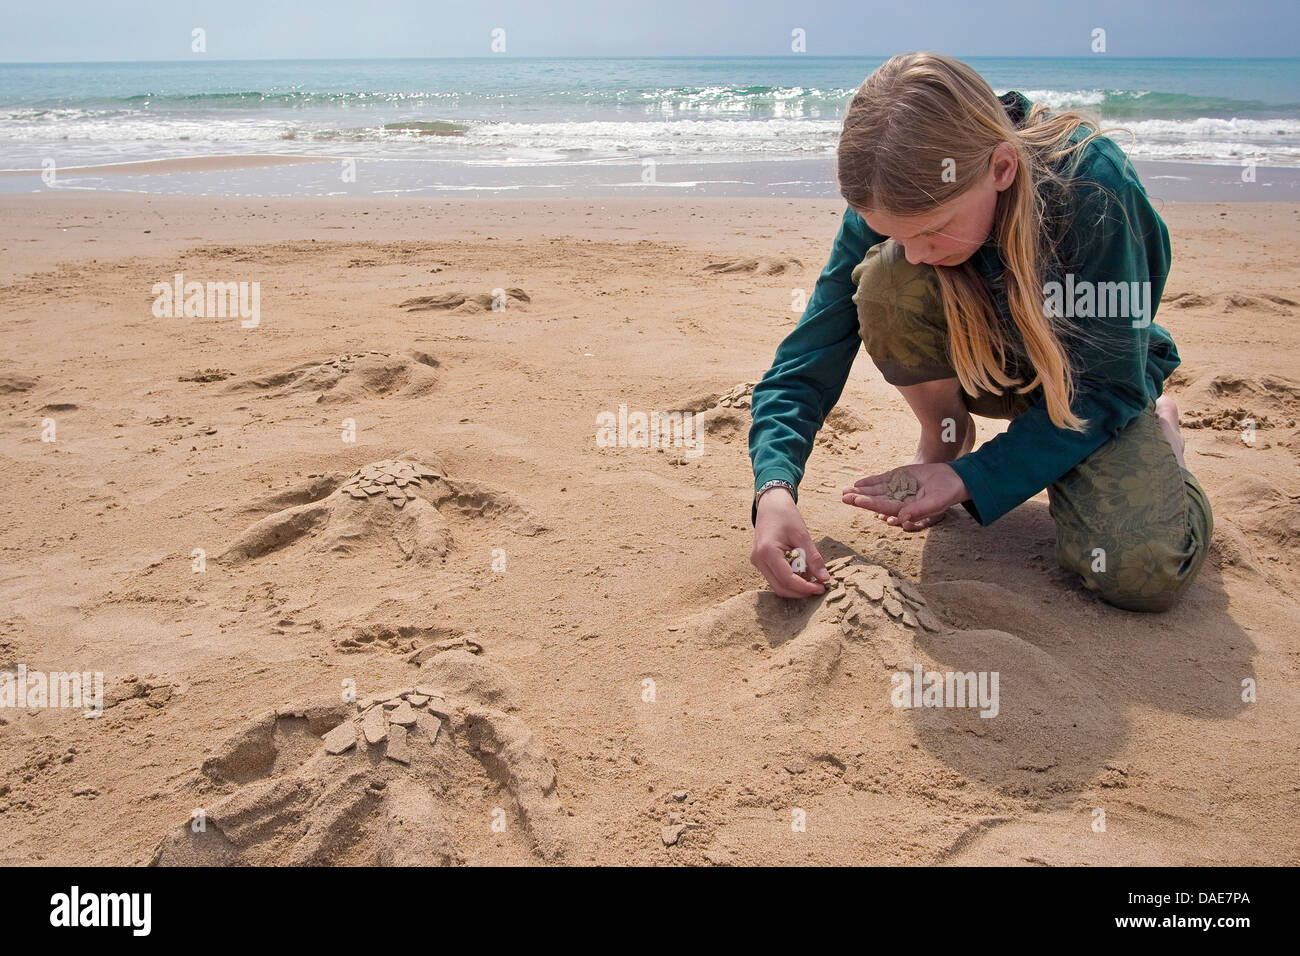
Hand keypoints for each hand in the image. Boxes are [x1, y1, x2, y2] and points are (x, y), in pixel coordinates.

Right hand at [750, 488, 830, 596]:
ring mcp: (757, 562)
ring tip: (813, 581)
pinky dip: (789, 580)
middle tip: (819, 588)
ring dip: (795, 587)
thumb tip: (824, 578)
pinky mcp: (760, 562)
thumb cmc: (785, 515)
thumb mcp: (802, 535)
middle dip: (801, 592)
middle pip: (780, 587)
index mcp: (767, 552)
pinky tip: (803, 574)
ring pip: (777, 585)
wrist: (770, 504)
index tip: (822, 587)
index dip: (805, 587)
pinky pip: (775, 578)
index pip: (787, 579)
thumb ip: (813, 558)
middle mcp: (758, 560)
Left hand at [842, 463, 968, 531]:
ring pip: (875, 491)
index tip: (856, 500)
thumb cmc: (946, 494)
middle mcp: (898, 501)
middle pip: (875, 500)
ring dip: (860, 491)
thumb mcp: (935, 503)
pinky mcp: (899, 478)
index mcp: (905, 509)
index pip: (883, 507)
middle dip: (859, 499)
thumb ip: (918, 511)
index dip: (869, 504)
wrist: (953, 479)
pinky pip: (881, 480)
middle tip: (844, 497)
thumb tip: (901, 519)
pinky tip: (858, 484)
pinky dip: (870, 482)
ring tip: (845, 492)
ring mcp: (897, 489)